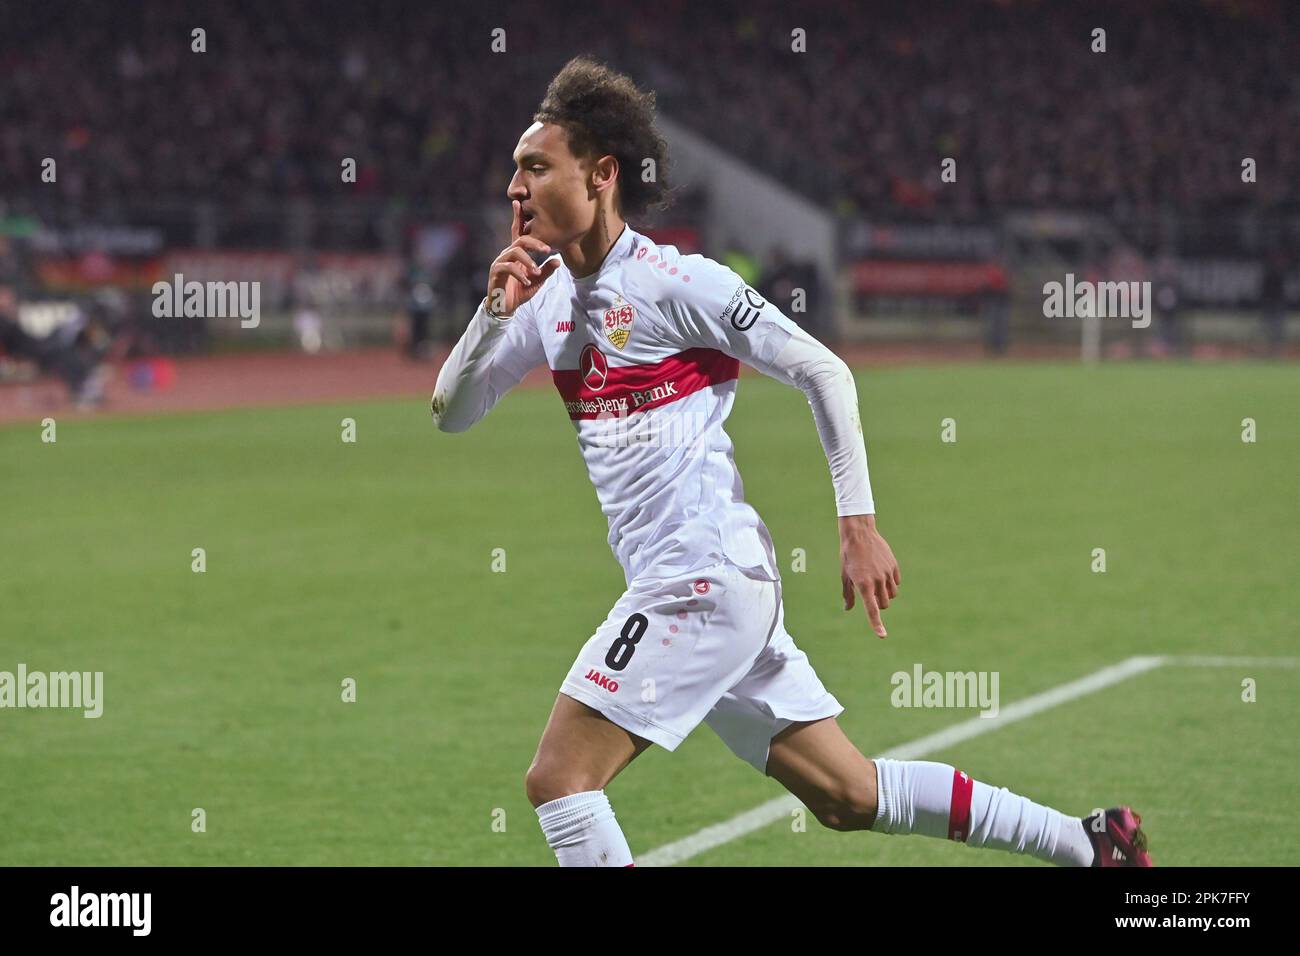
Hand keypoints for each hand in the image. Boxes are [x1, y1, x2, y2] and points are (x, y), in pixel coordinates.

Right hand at [485, 200, 560, 315]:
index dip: (518, 218)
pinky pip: (508, 267)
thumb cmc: (519, 291)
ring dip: (528, 261)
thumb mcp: (537, 281)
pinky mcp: (496, 273)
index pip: (518, 232)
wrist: (505, 307)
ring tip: (536, 271)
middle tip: (547, 249)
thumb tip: (558, 261)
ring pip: (514, 252)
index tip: (519, 203)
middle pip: (520, 239)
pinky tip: (526, 280)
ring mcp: (500, 262)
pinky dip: (519, 273)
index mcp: (517, 253)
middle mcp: (507, 254)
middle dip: (534, 242)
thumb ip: (546, 270)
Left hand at [839, 514, 899, 637]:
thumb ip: (848, 594)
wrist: (859, 534)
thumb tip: (847, 609)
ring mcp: (887, 573)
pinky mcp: (894, 566)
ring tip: (875, 582)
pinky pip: (896, 583)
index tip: (882, 636)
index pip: (872, 610)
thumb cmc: (848, 556)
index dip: (877, 625)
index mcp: (863, 585)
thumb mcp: (845, 576)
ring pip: (892, 595)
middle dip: (878, 604)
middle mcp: (877, 581)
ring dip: (885, 595)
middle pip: (884, 604)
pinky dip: (890, 584)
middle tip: (869, 592)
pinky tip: (882, 574)